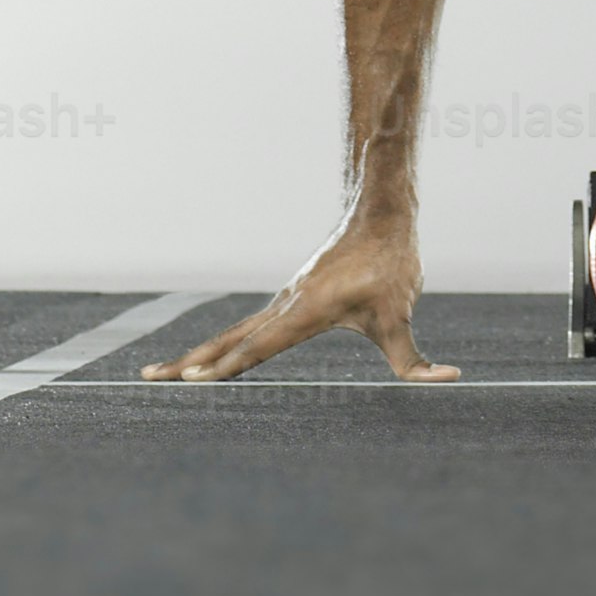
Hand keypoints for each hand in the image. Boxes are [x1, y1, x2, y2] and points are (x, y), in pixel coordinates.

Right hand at [143, 215, 451, 384]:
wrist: (380, 213)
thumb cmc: (390, 264)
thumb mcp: (401, 315)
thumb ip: (415, 358)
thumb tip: (447, 378)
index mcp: (303, 312)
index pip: (257, 348)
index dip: (225, 368)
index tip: (190, 382)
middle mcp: (285, 306)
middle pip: (228, 340)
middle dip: (189, 364)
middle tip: (148, 379)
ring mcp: (283, 301)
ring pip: (233, 332)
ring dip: (197, 355)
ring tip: (162, 374)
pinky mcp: (290, 298)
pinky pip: (247, 326)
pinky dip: (221, 344)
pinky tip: (210, 358)